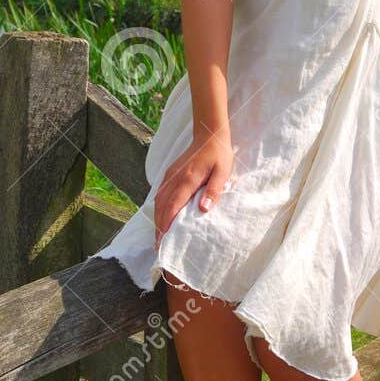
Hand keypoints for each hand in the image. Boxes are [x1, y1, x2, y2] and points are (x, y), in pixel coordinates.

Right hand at [153, 126, 234, 246]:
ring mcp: (170, 175)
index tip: (163, 240)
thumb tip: (203, 209)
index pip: (173, 206)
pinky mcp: (170, 173)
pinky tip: (161, 216)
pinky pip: (160, 193)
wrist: (209, 135)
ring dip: (157, 217)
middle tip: (159, 245)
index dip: (166, 224)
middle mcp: (175, 178)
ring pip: (158, 200)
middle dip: (159, 226)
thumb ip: (213, 191)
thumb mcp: (222, 172)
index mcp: (188, 180)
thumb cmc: (218, 155)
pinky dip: (159, 207)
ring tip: (159, 235)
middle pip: (161, 206)